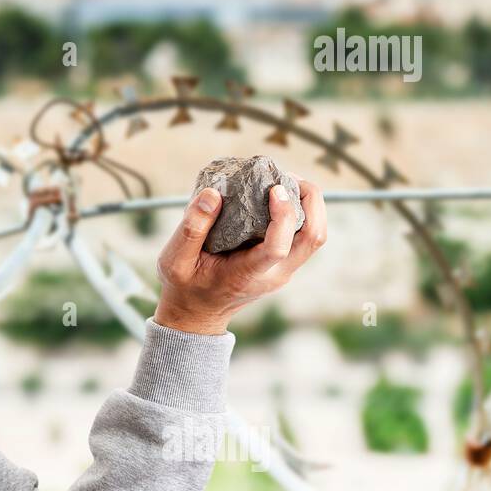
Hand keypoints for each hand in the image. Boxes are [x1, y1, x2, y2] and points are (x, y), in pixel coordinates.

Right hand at [153, 179, 327, 335]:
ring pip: (314, 236)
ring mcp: (283, 271)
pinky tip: (277, 197)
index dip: (283, 215)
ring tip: (285, 181)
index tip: (274, 189)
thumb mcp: (175, 260)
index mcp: (247, 275)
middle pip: (313, 238)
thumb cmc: (185, 286)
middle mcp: (274, 275)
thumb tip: (212, 193)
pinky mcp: (283, 264)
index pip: (278, 247)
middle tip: (287, 176)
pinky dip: (300, 213)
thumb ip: (191, 228)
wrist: (197, 314)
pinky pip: (304, 237)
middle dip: (310, 201)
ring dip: (310, 205)